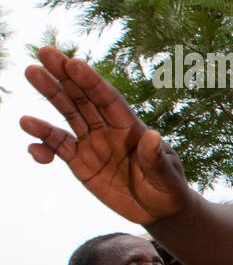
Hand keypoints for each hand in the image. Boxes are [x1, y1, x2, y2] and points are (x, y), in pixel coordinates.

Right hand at [20, 48, 190, 223]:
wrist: (159, 210)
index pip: (108, 99)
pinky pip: (57, 148)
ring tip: (30, 75)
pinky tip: (32, 145)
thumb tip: (153, 136)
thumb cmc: (169, 189)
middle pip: (84, 98)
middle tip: (44, 53)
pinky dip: (43, 144)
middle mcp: (109, 130)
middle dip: (64, 76)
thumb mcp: (166, 176)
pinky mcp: (80, 163)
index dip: (91, 81)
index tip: (73, 63)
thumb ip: (156, 159)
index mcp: (131, 128)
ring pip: (67, 115)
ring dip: (49, 96)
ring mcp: (92, 144)